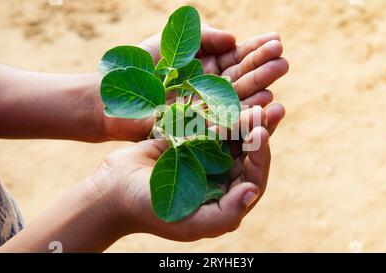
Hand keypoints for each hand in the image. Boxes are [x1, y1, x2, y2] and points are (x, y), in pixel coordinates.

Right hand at [91, 106, 281, 240]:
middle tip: (272, 107)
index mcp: (226, 199)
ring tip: (261, 95)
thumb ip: (224, 215)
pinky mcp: (191, 139)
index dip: (261, 156)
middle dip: (260, 130)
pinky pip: (211, 121)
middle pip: (248, 152)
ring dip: (246, 116)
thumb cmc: (149, 210)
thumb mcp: (188, 223)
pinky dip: (221, 109)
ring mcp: (206, 156)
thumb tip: (253, 192)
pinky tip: (231, 92)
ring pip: (234, 134)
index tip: (260, 132)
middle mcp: (220, 177)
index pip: (253, 177)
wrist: (113, 190)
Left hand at [96, 25, 287, 140]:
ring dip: (260, 86)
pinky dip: (245, 110)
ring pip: (238, 97)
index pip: (236, 56)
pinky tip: (263, 101)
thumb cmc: (140, 67)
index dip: (255, 49)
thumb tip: (234, 39)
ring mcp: (207, 108)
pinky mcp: (200, 128)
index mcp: (206, 67)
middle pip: (241, 77)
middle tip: (284, 59)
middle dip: (263, 67)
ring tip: (279, 73)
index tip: (276, 40)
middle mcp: (210, 88)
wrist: (113, 97)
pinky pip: (225, 118)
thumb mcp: (172, 43)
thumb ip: (203, 39)